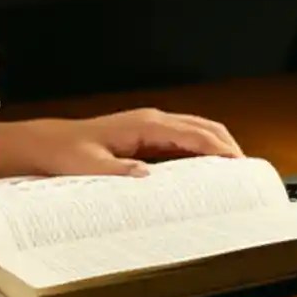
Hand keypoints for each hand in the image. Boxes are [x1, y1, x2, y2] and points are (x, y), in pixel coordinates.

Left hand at [0, 108, 243, 177]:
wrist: (49, 144)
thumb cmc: (68, 152)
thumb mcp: (90, 166)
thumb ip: (118, 171)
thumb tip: (147, 176)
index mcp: (145, 125)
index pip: (194, 134)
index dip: (220, 148)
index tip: (239, 164)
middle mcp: (153, 120)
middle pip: (204, 127)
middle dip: (228, 146)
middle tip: (246, 171)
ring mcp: (152, 125)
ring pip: (198, 130)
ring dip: (219, 146)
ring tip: (235, 172)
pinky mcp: (148, 134)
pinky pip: (185, 139)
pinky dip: (203, 150)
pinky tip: (208, 169)